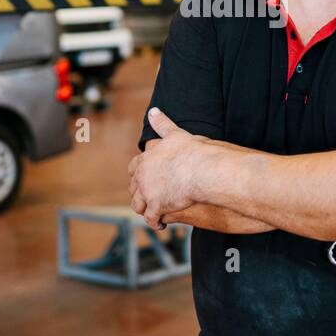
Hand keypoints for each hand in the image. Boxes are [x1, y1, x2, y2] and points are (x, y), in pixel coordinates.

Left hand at [128, 108, 212, 230]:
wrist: (201, 170)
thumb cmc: (191, 152)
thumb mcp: (175, 134)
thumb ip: (162, 124)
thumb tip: (153, 111)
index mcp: (146, 159)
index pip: (134, 167)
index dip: (138, 173)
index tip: (142, 177)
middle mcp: (143, 177)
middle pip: (134, 188)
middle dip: (139, 192)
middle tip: (147, 197)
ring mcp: (148, 193)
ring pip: (138, 205)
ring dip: (144, 209)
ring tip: (152, 212)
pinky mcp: (157, 207)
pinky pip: (151, 218)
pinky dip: (155, 222)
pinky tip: (161, 223)